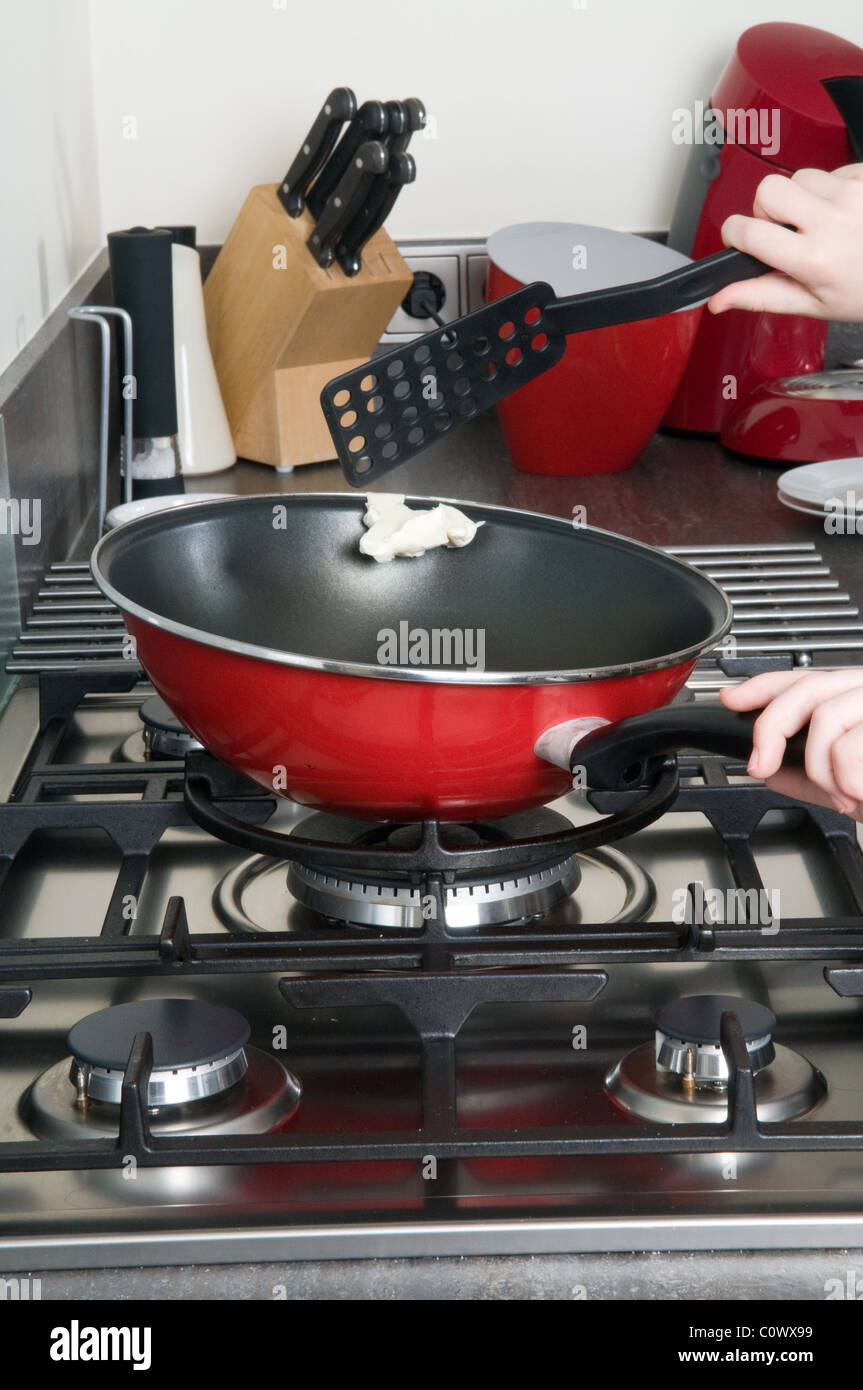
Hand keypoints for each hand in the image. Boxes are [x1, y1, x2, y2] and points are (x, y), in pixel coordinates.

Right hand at [707, 164, 862, 320]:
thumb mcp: (815, 305)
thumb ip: (762, 296)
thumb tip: (719, 299)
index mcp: (814, 258)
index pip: (747, 231)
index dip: (735, 234)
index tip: (740, 239)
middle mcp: (833, 219)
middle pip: (768, 190)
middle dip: (767, 209)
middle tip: (786, 232)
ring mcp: (854, 192)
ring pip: (800, 177)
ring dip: (802, 198)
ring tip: (822, 223)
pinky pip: (833, 170)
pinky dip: (833, 190)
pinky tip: (846, 213)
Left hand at [721, 669, 862, 818]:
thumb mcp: (839, 784)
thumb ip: (802, 775)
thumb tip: (769, 770)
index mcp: (850, 699)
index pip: (800, 678)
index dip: (760, 686)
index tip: (732, 699)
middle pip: (805, 687)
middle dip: (771, 728)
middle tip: (761, 765)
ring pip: (825, 716)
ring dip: (819, 768)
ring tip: (839, 793)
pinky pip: (848, 748)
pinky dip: (846, 780)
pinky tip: (857, 792)